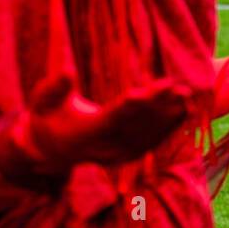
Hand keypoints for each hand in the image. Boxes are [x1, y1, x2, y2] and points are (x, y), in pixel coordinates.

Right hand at [0, 72, 192, 185]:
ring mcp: (118, 156)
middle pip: (135, 128)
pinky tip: (185, 111)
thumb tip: (66, 71)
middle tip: (177, 87)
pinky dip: (169, 128)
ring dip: (168, 117)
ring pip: (148, 137)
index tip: (146, 91)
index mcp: (83, 135)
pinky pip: (152, 143)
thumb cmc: (48, 118)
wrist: (53, 151)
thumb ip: (54, 88)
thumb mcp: (42, 102)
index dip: (130, 107)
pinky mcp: (129, 155)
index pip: (110, 120)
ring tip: (185, 96)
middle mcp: (103, 149)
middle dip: (157, 108)